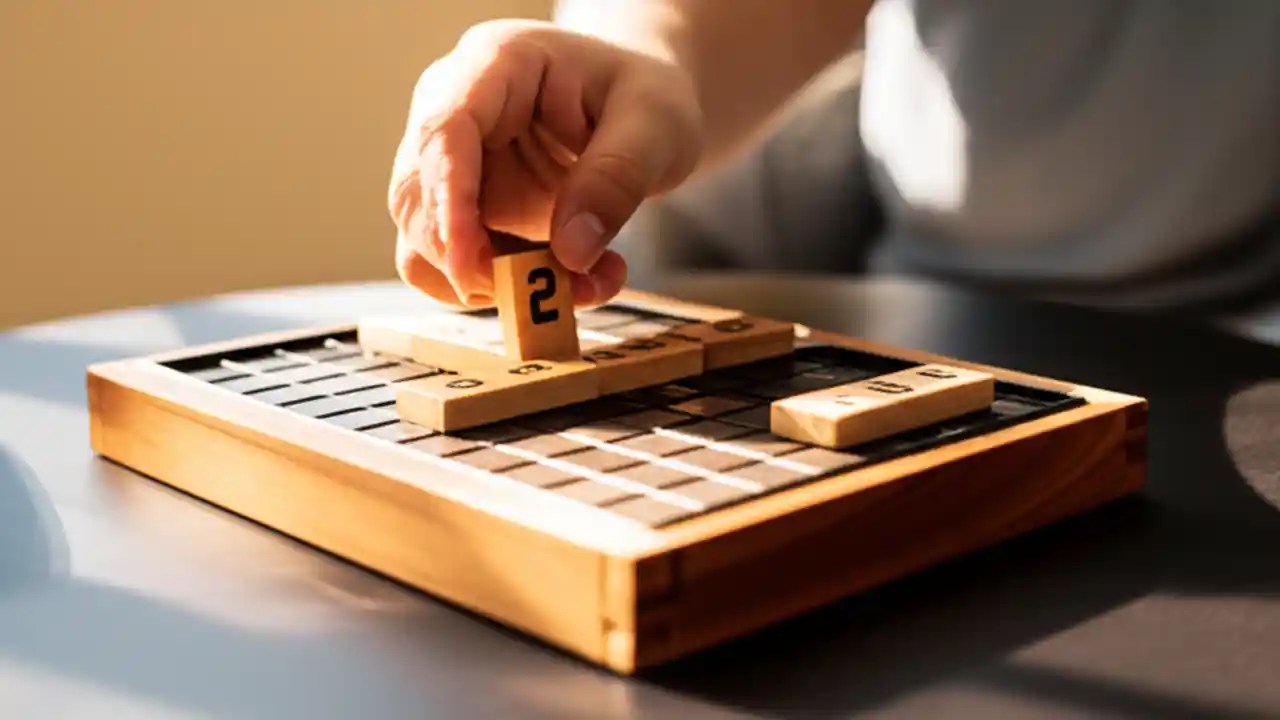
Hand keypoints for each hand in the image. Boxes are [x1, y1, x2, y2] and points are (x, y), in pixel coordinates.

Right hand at [389, 19, 702, 307]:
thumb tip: (571, 252)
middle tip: (556, 286)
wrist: (643, 113)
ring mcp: (454, 166)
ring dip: (495, 284)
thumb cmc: (646, 98)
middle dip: (472, 259)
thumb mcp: (656, 127)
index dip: (446, 201)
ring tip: (585, 282)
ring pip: (427, 244)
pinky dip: (510, 291)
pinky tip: (577, 279)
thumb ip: (616, 180)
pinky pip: (461, 266)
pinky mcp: (467, 213)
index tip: (469, 262)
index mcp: (495, 65)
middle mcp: (454, 112)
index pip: (445, 132)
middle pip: (417, 197)